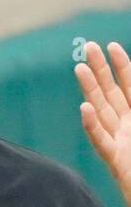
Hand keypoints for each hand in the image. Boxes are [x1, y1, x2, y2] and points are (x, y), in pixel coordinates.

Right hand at [75, 41, 130, 205]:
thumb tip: (121, 96)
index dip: (122, 66)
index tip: (111, 46)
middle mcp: (127, 127)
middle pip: (110, 93)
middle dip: (100, 69)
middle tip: (88, 47)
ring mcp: (120, 142)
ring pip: (102, 111)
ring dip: (91, 90)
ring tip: (80, 69)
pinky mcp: (116, 161)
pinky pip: (102, 140)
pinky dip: (92, 125)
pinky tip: (84, 109)